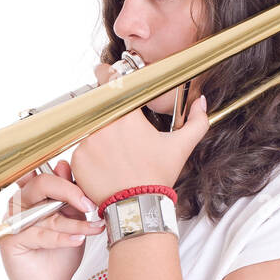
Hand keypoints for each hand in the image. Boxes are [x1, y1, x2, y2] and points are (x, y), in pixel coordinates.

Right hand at [0, 159, 103, 279]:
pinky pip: (39, 235)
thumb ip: (69, 196)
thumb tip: (64, 165)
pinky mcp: (10, 240)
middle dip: (69, 192)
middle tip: (90, 205)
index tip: (90, 188)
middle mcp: (20, 203)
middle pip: (40, 184)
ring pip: (45, 213)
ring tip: (94, 228)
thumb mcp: (72, 219)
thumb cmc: (61, 253)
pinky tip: (77, 240)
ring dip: (74, 222)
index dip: (67, 178)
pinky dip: (61, 238)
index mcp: (34, 194)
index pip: (46, 174)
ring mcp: (13, 220)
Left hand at [72, 65, 209, 206]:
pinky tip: (104, 166)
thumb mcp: (181, 146)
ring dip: (98, 135)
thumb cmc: (157, 176)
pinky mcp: (77, 159)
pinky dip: (90, 155)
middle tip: (114, 125)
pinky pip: (80, 149)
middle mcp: (103, 125)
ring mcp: (87, 142)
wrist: (138, 206)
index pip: (109, 81)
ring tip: (113, 154)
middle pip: (98, 106)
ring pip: (89, 129)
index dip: (105, 74)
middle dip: (104, 112)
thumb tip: (202, 102)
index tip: (103, 73)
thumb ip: (197, 121)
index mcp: (126, 115)